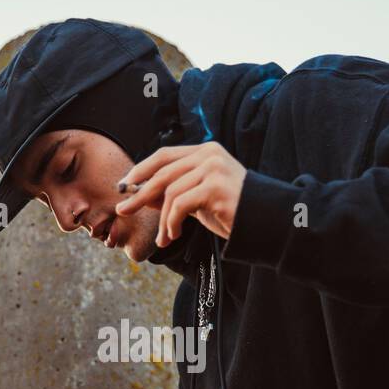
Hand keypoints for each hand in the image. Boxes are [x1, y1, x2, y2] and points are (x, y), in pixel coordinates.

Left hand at [114, 141, 246, 245]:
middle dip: (139, 193)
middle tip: (124, 210)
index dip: (141, 169)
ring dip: (162, 219)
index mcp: (205, 151)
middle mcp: (209, 155)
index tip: (125, 185)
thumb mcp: (197, 200)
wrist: (264, 222)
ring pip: (170, 192)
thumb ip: (172, 194)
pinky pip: (180, 205)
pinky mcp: (216, 187)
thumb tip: (139, 195)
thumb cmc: (232, 211)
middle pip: (162, 173)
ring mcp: (213, 169)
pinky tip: (173, 235)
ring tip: (164, 237)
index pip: (164, 155)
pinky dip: (171, 222)